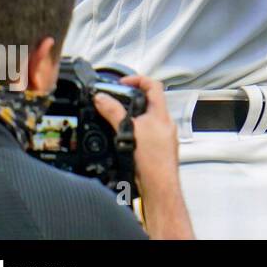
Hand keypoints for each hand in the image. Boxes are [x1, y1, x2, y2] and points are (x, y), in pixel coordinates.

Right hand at [94, 73, 193, 238]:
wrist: (159, 187)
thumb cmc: (153, 161)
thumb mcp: (129, 131)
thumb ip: (115, 113)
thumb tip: (102, 98)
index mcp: (161, 114)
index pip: (154, 86)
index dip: (138, 79)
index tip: (123, 82)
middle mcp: (165, 124)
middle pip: (150, 102)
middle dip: (132, 99)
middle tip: (116, 99)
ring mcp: (162, 137)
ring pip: (146, 120)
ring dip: (132, 117)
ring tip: (116, 119)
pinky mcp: (157, 150)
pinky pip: (145, 135)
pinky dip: (134, 133)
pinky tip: (123, 140)